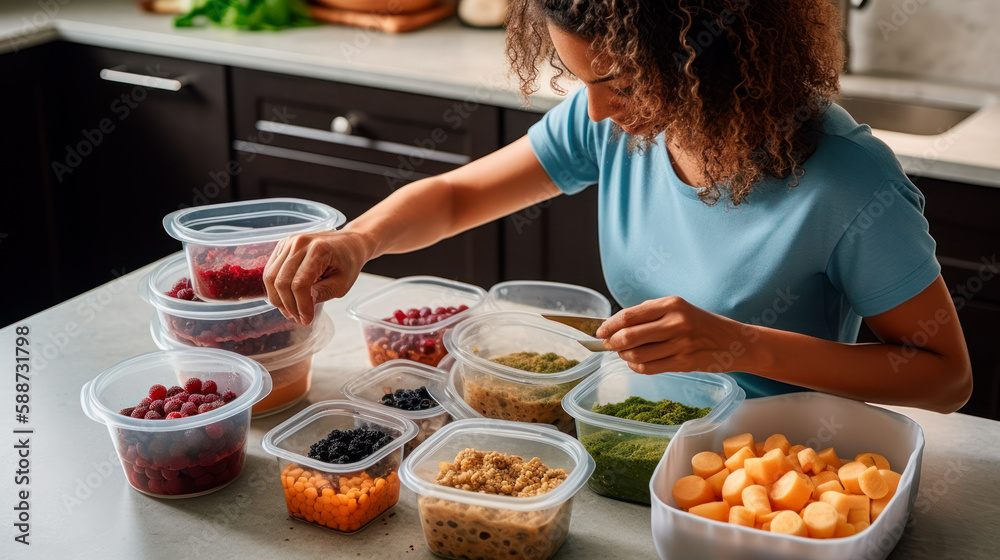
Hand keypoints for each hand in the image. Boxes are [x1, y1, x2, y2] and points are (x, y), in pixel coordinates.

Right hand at [263, 230, 372, 324]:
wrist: (348, 242)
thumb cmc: (348, 262)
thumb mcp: (342, 284)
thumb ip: (321, 294)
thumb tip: (302, 309)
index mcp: (318, 250)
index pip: (299, 284)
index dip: (301, 306)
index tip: (306, 319)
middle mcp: (299, 243)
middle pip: (281, 282)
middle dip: (288, 306)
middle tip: (299, 318)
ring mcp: (288, 242)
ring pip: (270, 277)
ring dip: (279, 299)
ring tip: (292, 311)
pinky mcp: (282, 246)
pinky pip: (270, 271)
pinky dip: (275, 289)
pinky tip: (287, 299)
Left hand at [595, 296, 751, 373]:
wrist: (735, 342)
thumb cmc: (702, 324)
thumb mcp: (679, 309)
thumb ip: (649, 314)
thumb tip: (616, 326)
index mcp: (671, 304)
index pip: (629, 315)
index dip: (609, 325)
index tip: (600, 332)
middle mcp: (675, 322)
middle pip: (629, 336)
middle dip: (613, 343)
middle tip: (609, 345)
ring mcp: (680, 344)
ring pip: (637, 355)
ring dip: (624, 357)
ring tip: (625, 354)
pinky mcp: (684, 363)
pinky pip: (649, 368)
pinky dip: (636, 367)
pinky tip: (637, 363)